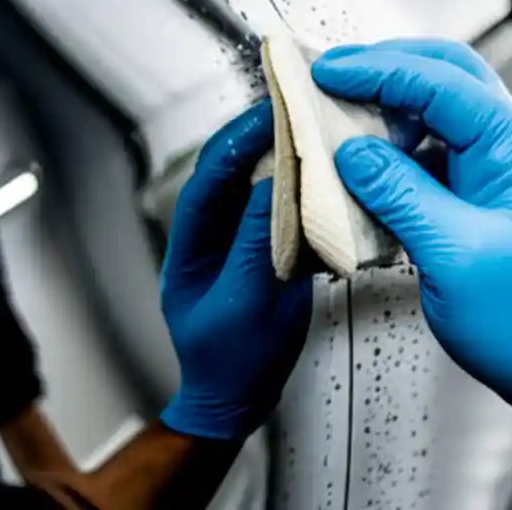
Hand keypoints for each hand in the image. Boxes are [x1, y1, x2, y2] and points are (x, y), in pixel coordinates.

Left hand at [159, 102, 312, 439]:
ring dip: (282, 160)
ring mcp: (236, 246)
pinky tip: (322, 177)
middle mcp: (209, 240)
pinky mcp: (264, 255)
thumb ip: (258, 241)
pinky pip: (279, 213)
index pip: (208, 180)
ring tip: (311, 131)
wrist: (239, 403)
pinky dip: (300, 192)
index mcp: (189, 249)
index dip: (236, 144)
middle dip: (258, 139)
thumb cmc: (234, 365)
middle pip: (230, 174)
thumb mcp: (247, 302)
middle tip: (292, 107)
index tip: (267, 114)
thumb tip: (273, 183)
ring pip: (255, 189)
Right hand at [312, 39, 511, 427]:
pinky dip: (395, 153)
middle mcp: (511, 150)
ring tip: (338, 115)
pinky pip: (435, 156)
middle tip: (330, 73)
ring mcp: (499, 173)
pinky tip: (364, 169)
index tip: (327, 70)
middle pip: (445, 76)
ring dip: (388, 108)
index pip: (440, 82)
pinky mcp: (484, 200)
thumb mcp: (455, 256)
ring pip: (438, 113)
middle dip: (385, 66)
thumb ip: (400, 196)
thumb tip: (353, 154)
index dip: (377, 69)